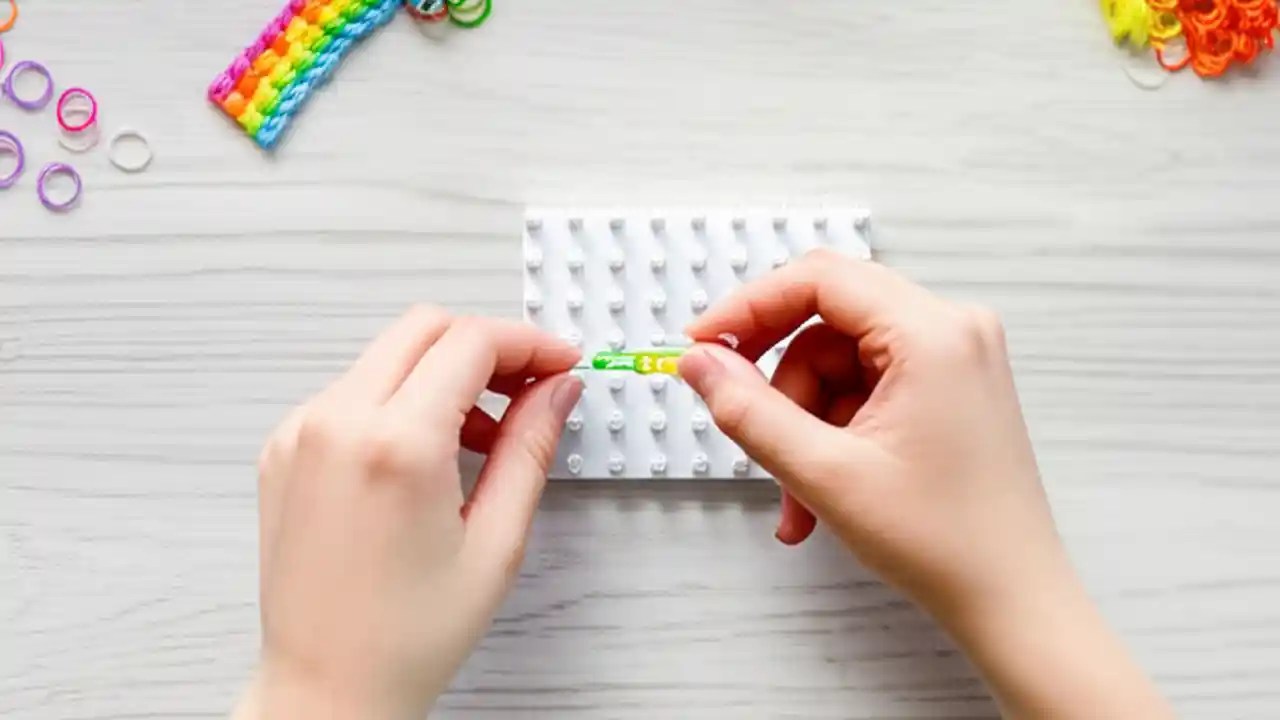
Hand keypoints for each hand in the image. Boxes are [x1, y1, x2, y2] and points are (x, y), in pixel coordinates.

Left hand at [235, 307, 581, 719]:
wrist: (326, 690)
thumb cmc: (404, 638)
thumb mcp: (496, 542)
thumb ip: (531, 448)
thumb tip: (556, 390)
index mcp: (394, 445)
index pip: (471, 342)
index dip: (529, 344)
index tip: (559, 363)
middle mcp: (336, 424)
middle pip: (425, 327)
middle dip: (487, 345)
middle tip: (529, 386)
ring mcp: (301, 433)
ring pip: (388, 353)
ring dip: (444, 371)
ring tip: (484, 435)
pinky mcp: (284, 449)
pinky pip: (353, 390)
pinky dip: (400, 398)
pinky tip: (431, 450)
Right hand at [679, 250, 1170, 718]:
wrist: (1012, 600)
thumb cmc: (949, 543)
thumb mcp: (825, 474)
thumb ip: (749, 411)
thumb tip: (702, 363)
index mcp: (934, 334)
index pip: (819, 279)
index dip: (749, 306)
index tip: (703, 343)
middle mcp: (952, 332)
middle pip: (825, 320)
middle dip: (777, 380)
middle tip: (735, 413)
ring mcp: (953, 360)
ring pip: (837, 362)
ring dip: (802, 423)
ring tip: (797, 492)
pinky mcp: (946, 388)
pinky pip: (863, 387)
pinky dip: (830, 432)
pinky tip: (819, 487)